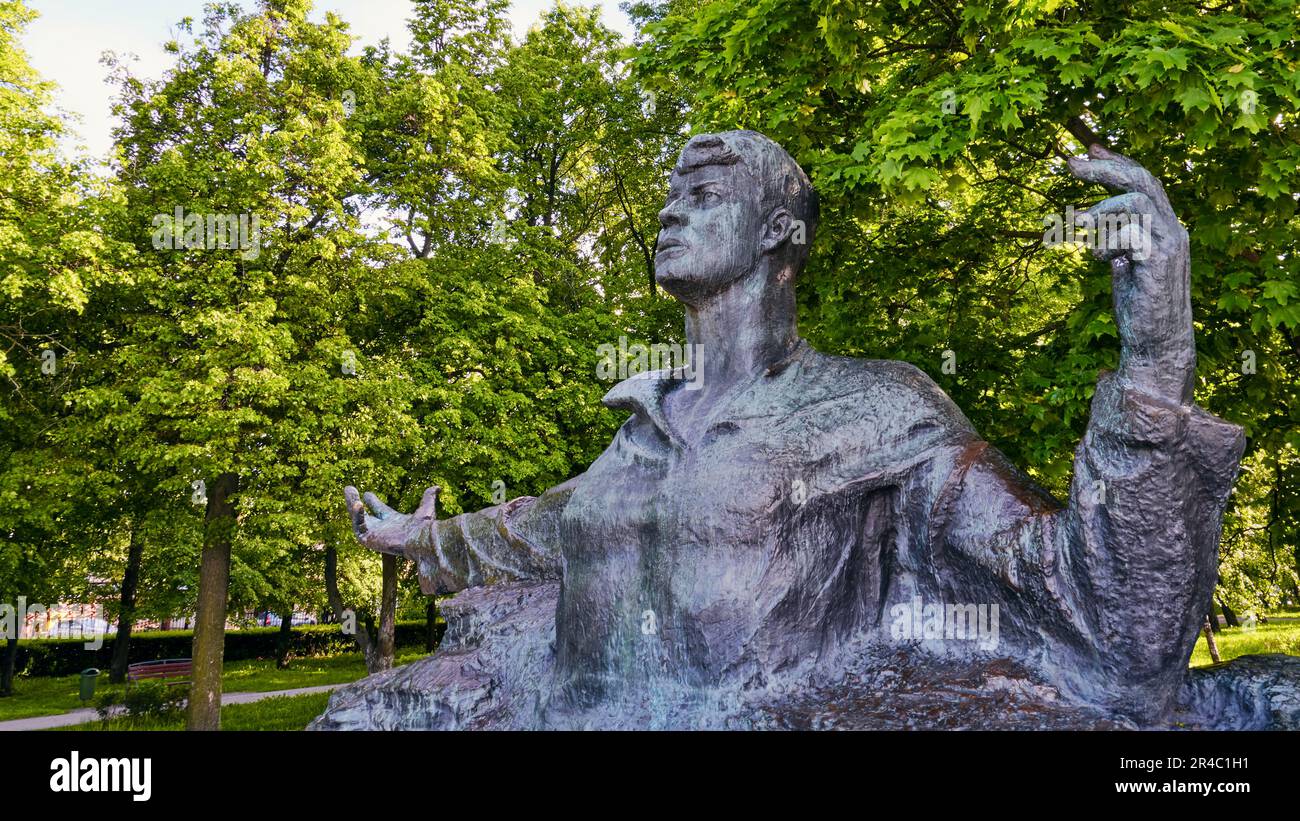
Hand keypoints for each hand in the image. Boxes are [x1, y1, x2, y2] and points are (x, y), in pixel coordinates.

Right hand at [343, 485, 439, 557]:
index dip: (373, 501)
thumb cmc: (424, 528)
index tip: (367, 493)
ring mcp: (374, 534)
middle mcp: (382, 528)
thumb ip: (429, 497)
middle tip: (349, 489)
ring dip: (351, 504)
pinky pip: (358, 525)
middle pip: (365, 514)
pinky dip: (356, 515)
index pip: (380, 510)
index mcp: (393, 521)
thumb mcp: (426, 508)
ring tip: (348, 490)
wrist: (419, 540)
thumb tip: (438, 487)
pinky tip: (357, 503)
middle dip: (355, 502)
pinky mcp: (368, 539)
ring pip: (358, 518)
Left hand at [1068, 144, 1194, 402]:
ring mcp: (1170, 244)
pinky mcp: (1160, 263)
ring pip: (1137, 201)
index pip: (1142, 183)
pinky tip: (1100, 259)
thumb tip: (1097, 226)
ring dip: (1102, 210)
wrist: (1156, 344)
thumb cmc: (1139, 307)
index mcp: (1162, 227)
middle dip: (1104, 169)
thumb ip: (1116, 244)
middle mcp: (1172, 229)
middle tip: (1068, 165)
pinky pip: (1132, 233)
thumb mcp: (1123, 268)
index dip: (1115, 164)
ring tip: (1079, 226)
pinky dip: (1109, 240)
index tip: (1087, 151)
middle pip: (1142, 181)